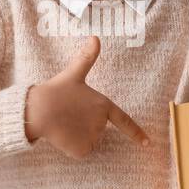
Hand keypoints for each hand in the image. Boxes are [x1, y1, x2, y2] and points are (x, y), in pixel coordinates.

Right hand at [23, 35, 149, 158]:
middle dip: (83, 125)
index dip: (136, 133)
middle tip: (68, 114)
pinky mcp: (82, 150)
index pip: (124, 121)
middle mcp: (102, 123)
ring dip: (77, 136)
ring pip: (87, 141)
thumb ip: (87, 58)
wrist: (40, 110)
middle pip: (96, 129)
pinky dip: (71, 147)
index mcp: (103, 105)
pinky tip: (62, 135)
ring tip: (63, 123)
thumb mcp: (74, 73)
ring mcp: (93, 137)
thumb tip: (95, 37)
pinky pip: (79, 151)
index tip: (148, 143)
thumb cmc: (56, 91)